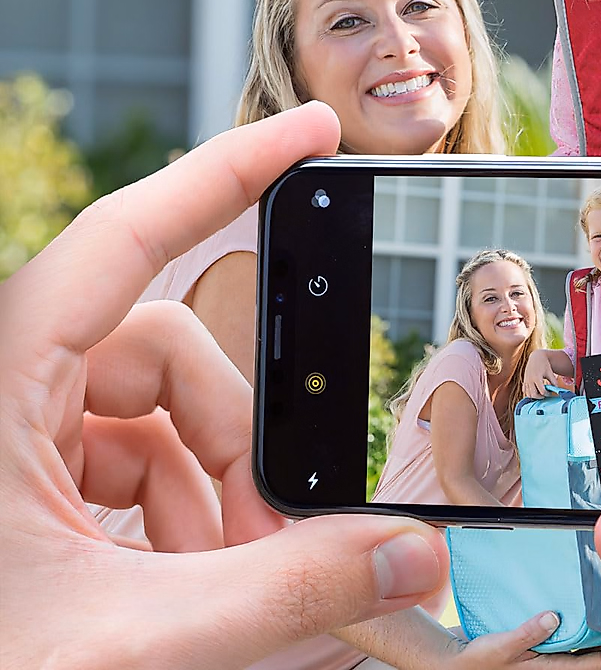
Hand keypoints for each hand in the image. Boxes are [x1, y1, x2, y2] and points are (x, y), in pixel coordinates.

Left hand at [0, 103, 451, 668]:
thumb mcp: (122, 636)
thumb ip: (281, 596)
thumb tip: (408, 556)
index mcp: (1, 377)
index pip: (130, 230)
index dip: (231, 168)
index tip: (313, 133)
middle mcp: (8, 383)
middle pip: (168, 350)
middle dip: (240, 441)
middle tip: (276, 535)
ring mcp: (15, 430)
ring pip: (155, 410)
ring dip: (212, 492)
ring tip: (223, 586)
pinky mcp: (23, 477)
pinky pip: (129, 458)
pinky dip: (176, 515)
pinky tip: (181, 586)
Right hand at [447, 611, 600, 667]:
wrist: (454, 666)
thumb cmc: (477, 661)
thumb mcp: (500, 646)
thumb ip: (527, 633)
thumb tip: (554, 617)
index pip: (598, 666)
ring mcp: (550, 665)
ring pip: (591, 660)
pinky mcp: (542, 657)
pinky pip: (575, 652)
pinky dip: (591, 643)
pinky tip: (596, 630)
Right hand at [522, 348, 568, 397]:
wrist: (536, 357)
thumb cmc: (544, 364)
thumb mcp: (550, 372)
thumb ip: (553, 381)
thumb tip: (557, 389)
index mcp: (537, 378)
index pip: (542, 391)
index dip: (547, 394)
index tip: (550, 392)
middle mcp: (530, 380)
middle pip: (534, 395)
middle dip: (540, 397)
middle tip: (545, 394)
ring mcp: (526, 380)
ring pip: (528, 394)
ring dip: (534, 396)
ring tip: (540, 393)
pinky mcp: (524, 380)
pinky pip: (525, 390)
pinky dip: (529, 393)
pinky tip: (535, 390)